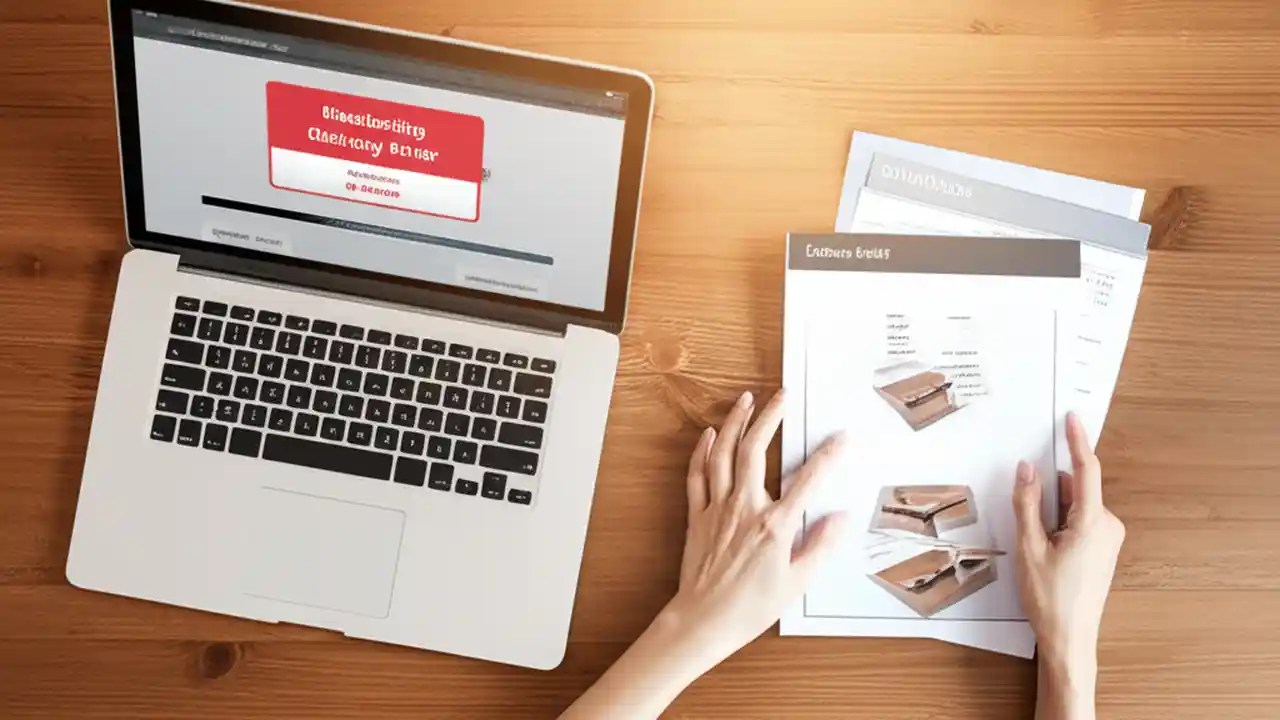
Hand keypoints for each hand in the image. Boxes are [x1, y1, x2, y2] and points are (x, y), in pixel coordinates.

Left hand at [559, 389, 849, 719]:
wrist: (703, 620)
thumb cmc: (750, 607)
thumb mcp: (797, 582)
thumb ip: (820, 546)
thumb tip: (842, 518)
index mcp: (774, 525)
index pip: (808, 479)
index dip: (828, 455)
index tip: (842, 438)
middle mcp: (744, 508)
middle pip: (756, 450)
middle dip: (770, 417)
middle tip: (780, 396)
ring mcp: (717, 508)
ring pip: (724, 454)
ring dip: (735, 423)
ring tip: (746, 400)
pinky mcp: (697, 516)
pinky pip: (697, 475)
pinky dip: (703, 451)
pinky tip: (710, 434)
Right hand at [1013, 412, 1125, 719]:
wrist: (1070, 638)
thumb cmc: (1049, 597)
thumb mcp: (1029, 547)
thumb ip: (1027, 503)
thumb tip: (1027, 469)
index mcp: (1092, 523)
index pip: (1086, 470)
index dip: (1076, 441)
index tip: (1072, 417)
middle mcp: (1108, 527)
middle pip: (1076, 490)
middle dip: (1050, 492)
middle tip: (1029, 518)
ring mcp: (1108, 539)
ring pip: (1076, 507)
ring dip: (1054, 511)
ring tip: (1036, 544)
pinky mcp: (1103, 549)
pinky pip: (1081, 521)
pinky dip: (1060, 523)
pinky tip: (1046, 548)